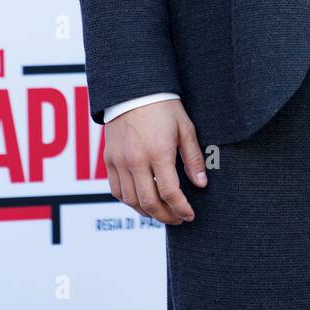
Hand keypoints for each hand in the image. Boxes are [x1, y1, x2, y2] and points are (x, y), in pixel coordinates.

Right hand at [103, 99, 207, 224]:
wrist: (134, 90)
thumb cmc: (163, 107)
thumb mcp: (185, 128)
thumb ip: (193, 158)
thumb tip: (201, 184)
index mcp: (158, 153)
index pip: (170, 192)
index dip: (181, 208)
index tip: (189, 215)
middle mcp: (136, 160)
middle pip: (149, 202)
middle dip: (165, 216)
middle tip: (177, 219)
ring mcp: (120, 161)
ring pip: (130, 200)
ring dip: (147, 212)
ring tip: (161, 213)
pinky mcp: (109, 160)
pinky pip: (116, 190)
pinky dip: (128, 201)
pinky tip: (141, 201)